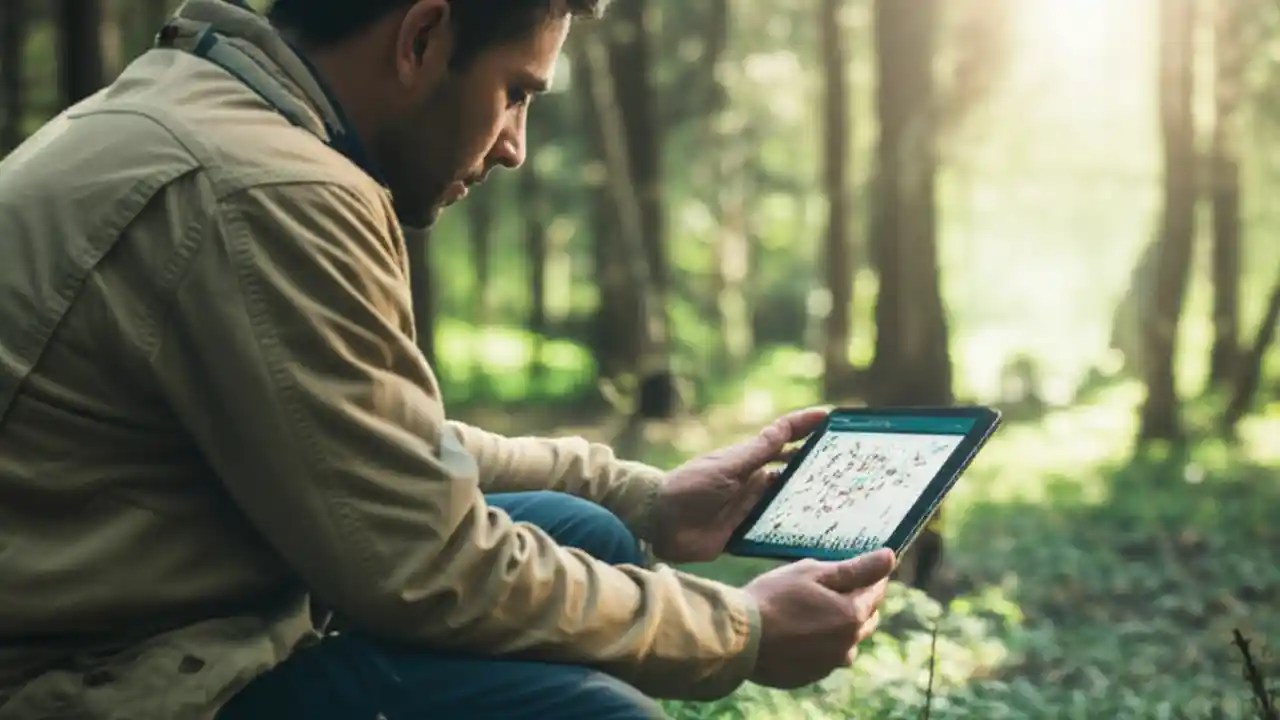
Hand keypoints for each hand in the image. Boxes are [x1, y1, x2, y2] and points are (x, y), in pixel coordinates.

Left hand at [649, 408, 828, 563]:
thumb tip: (785, 427)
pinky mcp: (744, 530)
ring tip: (842, 499)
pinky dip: (792, 527)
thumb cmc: (690, 488)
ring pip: (787, 498)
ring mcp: (749, 505)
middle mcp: (752, 480)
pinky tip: (814, 532)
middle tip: (848, 463)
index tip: (831, 417)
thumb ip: (756, 452)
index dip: (805, 426)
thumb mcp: (726, 468)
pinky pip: (774, 527)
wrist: (660, 524)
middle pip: (790, 468)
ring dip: (808, 497)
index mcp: (747, 459)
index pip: (783, 437)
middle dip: (815, 463)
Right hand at [745, 548, 895, 689]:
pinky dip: (824, 644)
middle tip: (840, 586)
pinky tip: (803, 632)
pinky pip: (828, 657)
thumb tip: (891, 556)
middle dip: (860, 601)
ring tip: (821, 612)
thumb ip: (855, 568)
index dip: (872, 576)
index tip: (865, 566)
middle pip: (866, 619)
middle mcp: (847, 643)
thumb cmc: (773, 597)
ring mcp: (829, 663)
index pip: (875, 591)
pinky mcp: (811, 675)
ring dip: (844, 626)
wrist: (739, 637)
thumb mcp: (812, 573)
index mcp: (851, 615)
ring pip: (849, 642)